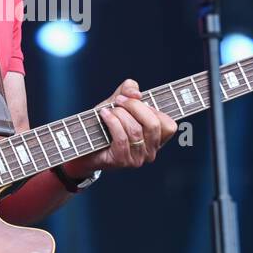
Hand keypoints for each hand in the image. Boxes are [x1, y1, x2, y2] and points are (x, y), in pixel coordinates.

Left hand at [62, 78, 177, 177]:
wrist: (84, 143)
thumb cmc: (105, 123)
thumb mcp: (118, 102)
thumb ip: (129, 90)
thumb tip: (136, 93)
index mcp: (156, 138)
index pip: (168, 125)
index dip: (152, 108)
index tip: (134, 98)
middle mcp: (150, 151)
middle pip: (153, 125)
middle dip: (135, 107)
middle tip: (119, 100)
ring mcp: (137, 159)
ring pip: (136, 131)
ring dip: (120, 115)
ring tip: (108, 109)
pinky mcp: (122, 161)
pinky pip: (122, 139)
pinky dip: (112, 122)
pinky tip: (104, 114)